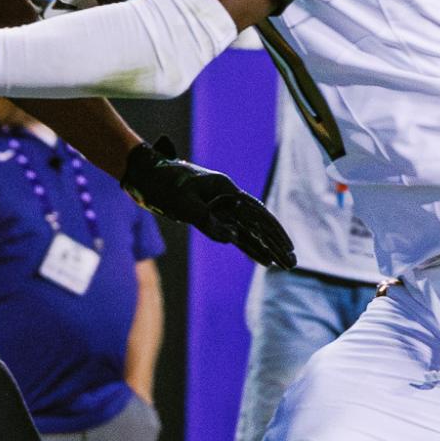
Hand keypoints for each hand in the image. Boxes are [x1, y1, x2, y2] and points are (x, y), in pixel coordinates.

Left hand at [121, 137, 294, 269]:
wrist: (148, 176)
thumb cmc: (164, 184)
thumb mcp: (183, 202)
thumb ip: (206, 220)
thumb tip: (230, 240)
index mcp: (226, 190)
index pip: (257, 213)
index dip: (274, 231)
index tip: (288, 246)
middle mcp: (228, 199)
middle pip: (258, 224)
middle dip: (276, 243)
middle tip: (292, 262)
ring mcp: (222, 209)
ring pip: (250, 232)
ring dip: (266, 248)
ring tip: (283, 264)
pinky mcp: (212, 218)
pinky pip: (236, 235)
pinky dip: (249, 247)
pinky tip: (262, 259)